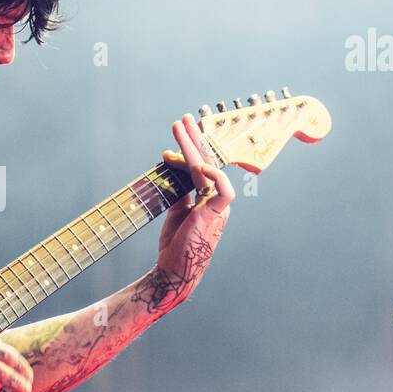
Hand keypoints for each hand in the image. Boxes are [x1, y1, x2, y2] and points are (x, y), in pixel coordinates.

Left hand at [154, 113, 233, 305]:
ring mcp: (217, 207)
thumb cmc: (174, 247)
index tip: (170, 146)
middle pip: (206, 162)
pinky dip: (214, 176)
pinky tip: (199, 164)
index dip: (188, 153)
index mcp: (207, 200)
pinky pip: (223, 190)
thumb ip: (179, 191)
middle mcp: (215, 201)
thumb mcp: (176, 212)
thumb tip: (173, 168)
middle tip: (183, 119)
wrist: (174, 272)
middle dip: (194, 138)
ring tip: (180, 126)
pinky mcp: (216, 215)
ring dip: (193, 146)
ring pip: (207, 169)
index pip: (200, 169)